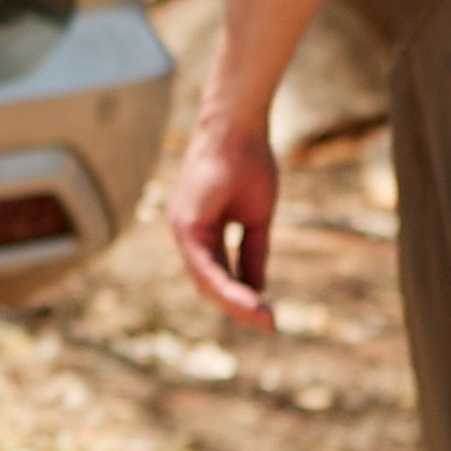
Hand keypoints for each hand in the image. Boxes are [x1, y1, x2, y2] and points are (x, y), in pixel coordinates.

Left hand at [168, 111, 283, 325]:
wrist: (239, 127)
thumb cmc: (248, 162)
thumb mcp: (255, 217)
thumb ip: (252, 252)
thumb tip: (256, 289)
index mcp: (199, 230)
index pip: (216, 273)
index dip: (240, 294)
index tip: (265, 314)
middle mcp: (186, 232)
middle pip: (208, 282)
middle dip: (238, 306)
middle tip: (268, 323)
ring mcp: (182, 228)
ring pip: (204, 279)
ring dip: (234, 302)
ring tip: (263, 319)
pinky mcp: (186, 223)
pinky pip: (203, 265)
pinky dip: (225, 285)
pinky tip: (246, 301)